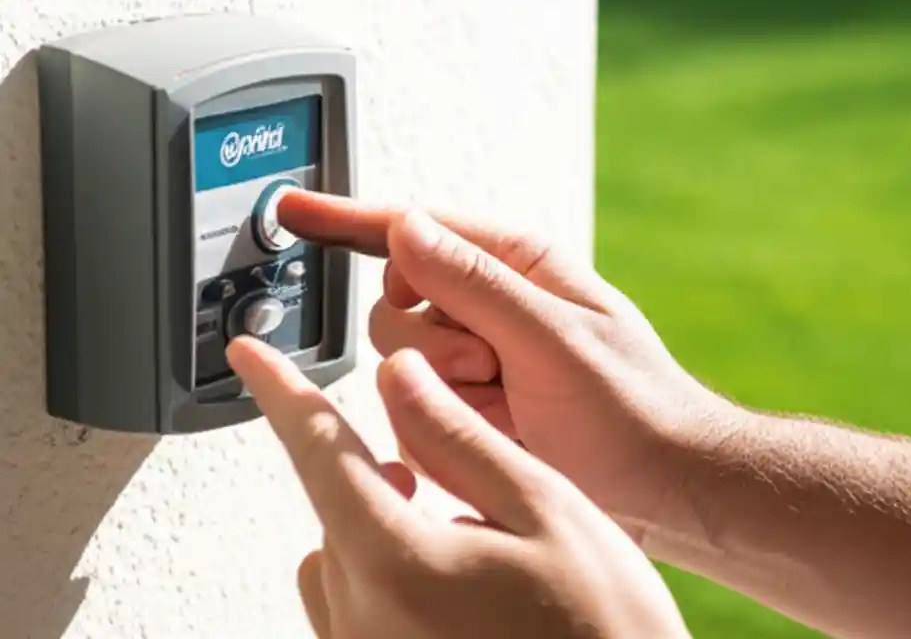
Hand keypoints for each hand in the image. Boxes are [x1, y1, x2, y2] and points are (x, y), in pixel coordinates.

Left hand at [227, 337, 687, 638]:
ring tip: (472, 550)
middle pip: (340, 510)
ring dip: (386, 534)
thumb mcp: (547, 510)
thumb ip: (460, 440)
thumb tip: (400, 378)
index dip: (283, 392)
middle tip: (466, 493)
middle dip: (387, 480)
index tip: (250, 354)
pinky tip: (461, 594)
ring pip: (344, 561)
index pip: (320, 454)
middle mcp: (363, 624)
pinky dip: (392, 583)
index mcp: (398, 567)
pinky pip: (355, 613)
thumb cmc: (606, 630)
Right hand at [278, 192, 735, 532]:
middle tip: (493, 369)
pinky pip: (416, 408)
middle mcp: (492, 303)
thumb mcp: (555, 337)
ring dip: (449, 390)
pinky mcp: (471, 404)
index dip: (349, 221)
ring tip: (511, 405)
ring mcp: (480, 356)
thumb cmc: (634, 407)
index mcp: (517, 264)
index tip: (292, 211)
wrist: (660, 486)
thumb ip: (477, 283)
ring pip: (400, 362)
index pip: (416, 230)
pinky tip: (503, 430)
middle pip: (395, 305)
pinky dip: (451, 424)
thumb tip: (408, 230)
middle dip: (433, 345)